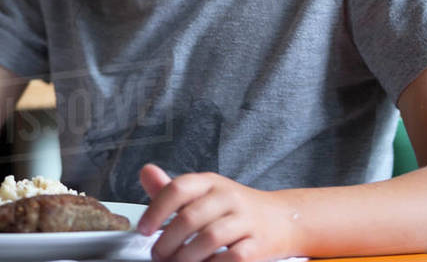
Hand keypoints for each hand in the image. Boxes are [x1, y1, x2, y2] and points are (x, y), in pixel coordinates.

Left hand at [137, 164, 297, 261]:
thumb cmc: (235, 208)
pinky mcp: (259, 244)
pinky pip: (232, 257)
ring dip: (186, 257)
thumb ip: (172, 189)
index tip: (143, 229)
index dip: (156, 210)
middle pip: (190, 218)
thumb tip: (145, 173)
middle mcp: (228, 196)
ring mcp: (245, 219)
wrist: (283, 218)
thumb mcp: (205, 193)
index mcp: (210, 183)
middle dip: (167, 241)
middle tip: (158, 255)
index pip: (178, 188)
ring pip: (209, 239)